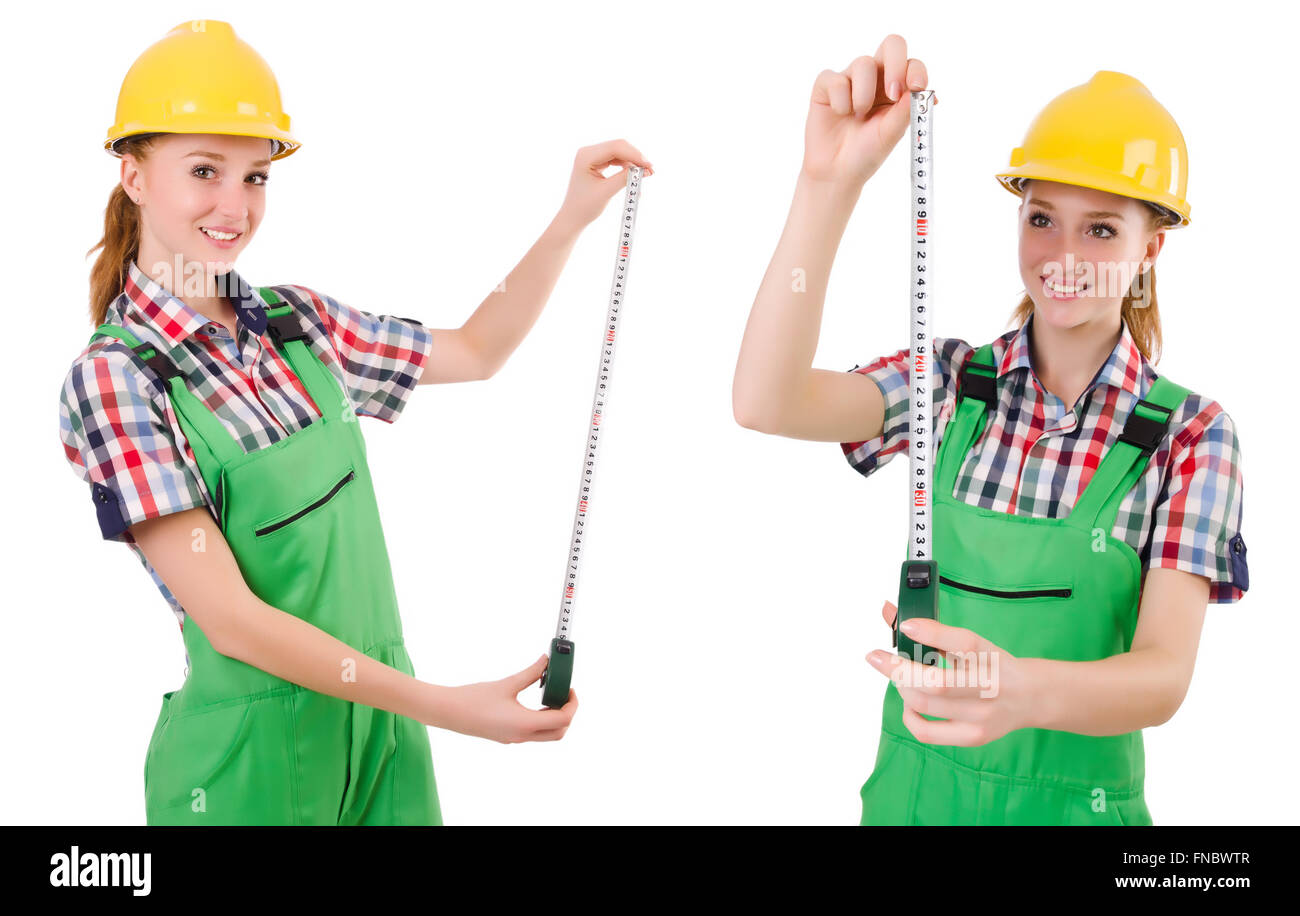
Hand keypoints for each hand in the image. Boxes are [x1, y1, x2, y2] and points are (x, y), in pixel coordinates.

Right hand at [440, 654, 577, 743]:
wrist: (448, 712)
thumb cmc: (473, 699)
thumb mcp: (506, 684)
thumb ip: (530, 674)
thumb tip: (546, 661)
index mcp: (524, 724)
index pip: (562, 721)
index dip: (572, 705)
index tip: (570, 689)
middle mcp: (522, 736)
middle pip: (559, 732)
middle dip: (567, 714)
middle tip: (564, 693)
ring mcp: (514, 739)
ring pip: (546, 735)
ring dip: (554, 718)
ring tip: (550, 695)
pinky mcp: (507, 737)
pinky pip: (533, 733)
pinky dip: (541, 720)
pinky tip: (534, 703)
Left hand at [556, 139, 653, 230]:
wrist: (573, 217)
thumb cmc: (584, 207)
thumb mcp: (606, 192)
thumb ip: (624, 179)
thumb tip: (644, 170)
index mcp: (586, 156)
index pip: (615, 147)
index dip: (634, 155)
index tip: (649, 166)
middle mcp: (588, 151)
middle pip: (619, 147)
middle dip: (635, 158)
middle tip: (650, 171)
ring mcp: (592, 156)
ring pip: (620, 152)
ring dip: (633, 163)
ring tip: (646, 175)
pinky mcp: (597, 162)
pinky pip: (617, 159)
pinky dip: (627, 167)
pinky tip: (635, 176)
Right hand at [802, 34, 931, 188]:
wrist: (836, 172)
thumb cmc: (866, 153)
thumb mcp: (891, 134)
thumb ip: (905, 111)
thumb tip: (924, 91)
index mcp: (897, 87)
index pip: (911, 63)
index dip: (916, 70)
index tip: (916, 87)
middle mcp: (876, 78)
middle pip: (892, 44)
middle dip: (895, 64)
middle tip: (893, 92)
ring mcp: (850, 79)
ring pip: (862, 64)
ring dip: (864, 94)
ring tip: (858, 116)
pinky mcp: (826, 86)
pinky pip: (835, 79)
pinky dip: (840, 99)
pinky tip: (840, 114)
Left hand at [868, 600, 1034, 745]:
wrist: (1032, 697)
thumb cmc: (992, 665)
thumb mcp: (974, 643)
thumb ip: (932, 629)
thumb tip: (889, 610)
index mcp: (992, 656)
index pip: (964, 643)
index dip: (932, 633)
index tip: (905, 625)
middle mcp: (990, 687)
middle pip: (938, 683)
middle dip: (898, 668)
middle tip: (876, 657)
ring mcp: (983, 716)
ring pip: (927, 705)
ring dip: (902, 687)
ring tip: (901, 678)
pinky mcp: (973, 737)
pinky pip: (927, 731)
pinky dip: (908, 714)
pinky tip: (910, 702)